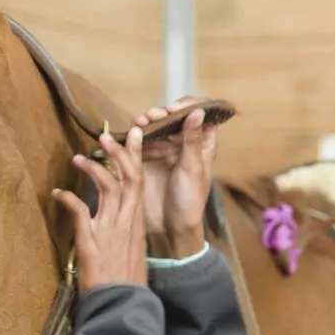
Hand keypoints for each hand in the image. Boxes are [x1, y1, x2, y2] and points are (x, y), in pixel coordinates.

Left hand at [53, 128, 146, 293]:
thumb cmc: (127, 284)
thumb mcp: (134, 255)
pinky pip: (80, 212)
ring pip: (107, 188)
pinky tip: (57, 193)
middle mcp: (127, 223)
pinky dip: (68, 199)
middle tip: (106, 135)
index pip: (139, 184)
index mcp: (137, 225)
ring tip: (78, 158)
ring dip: (92, 169)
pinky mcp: (92, 241)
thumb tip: (120, 229)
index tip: (133, 137)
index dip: (135, 159)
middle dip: (119, 153)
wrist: (122, 305)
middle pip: (128, 179)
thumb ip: (127, 237)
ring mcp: (110, 230)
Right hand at [133, 97, 217, 258]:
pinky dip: (135, 133)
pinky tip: (133, 130)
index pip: (199, 115)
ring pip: (155, 127)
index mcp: (201, 145)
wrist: (169, 228)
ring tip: (142, 120)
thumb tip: (198, 111)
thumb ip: (192, 140)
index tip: (177, 108)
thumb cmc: (189, 201)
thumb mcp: (192, 168)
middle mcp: (182, 145)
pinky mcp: (144, 160)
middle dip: (164, 112)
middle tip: (157, 114)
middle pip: (173, 118)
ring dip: (149, 120)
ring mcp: (162, 151)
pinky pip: (139, 141)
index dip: (189, 106)